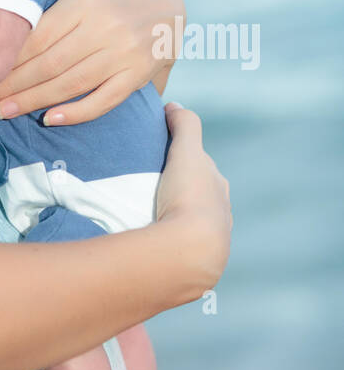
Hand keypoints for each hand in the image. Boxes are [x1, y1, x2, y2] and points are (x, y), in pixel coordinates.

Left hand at [0, 0, 183, 124]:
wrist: (172, 2)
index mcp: (87, 2)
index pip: (40, 34)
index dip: (9, 56)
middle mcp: (106, 29)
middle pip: (50, 63)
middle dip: (13, 84)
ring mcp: (124, 55)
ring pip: (72, 84)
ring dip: (34, 102)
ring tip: (3, 112)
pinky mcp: (138, 76)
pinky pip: (105, 100)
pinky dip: (77, 113)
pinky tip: (50, 119)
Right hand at [156, 102, 231, 291]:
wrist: (191, 252)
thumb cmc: (189, 197)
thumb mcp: (186, 151)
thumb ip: (184, 125)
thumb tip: (175, 106)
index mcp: (218, 187)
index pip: (201, 166)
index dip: (182, 158)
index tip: (161, 157)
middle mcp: (220, 213)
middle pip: (197, 194)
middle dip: (179, 189)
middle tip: (150, 186)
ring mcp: (210, 240)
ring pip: (190, 221)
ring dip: (174, 216)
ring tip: (149, 216)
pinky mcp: (197, 263)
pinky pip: (181, 244)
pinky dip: (170, 238)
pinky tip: (156, 239)